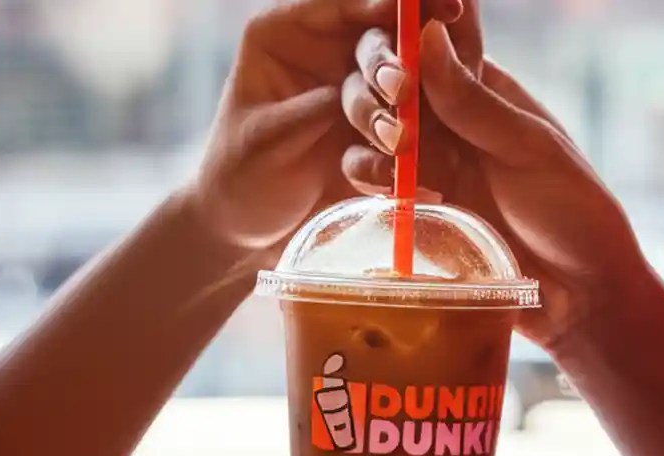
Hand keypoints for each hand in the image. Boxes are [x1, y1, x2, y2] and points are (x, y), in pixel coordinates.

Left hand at [192, 0, 465, 250]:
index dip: (387, 2)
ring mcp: (354, 88)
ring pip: (396, 85)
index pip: (342, 1)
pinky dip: (401, 153)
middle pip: (377, 37)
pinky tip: (395, 178)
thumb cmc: (238, 174)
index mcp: (285, 32)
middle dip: (392, 62)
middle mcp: (326, 51)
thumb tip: (363, 88)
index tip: (425, 12)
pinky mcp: (376, 127)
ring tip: (390, 144)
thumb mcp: (269, 138)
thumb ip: (316, 107)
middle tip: (396, 91)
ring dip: (398, 112)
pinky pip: (403, 130)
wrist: (246, 225)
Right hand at [342, 9, 650, 349]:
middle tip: (396, 114)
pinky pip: (368, 183)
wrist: (578, 295)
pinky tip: (402, 196)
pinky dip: (370, 181)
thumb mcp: (529, 150)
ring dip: (371, 133)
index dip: (403, 37)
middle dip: (377, 87)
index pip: (429, 43)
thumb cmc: (573, 211)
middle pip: (385, 81)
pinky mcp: (412, 207)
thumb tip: (427, 35)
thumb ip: (474, 101)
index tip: (399, 57)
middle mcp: (448, 120)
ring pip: (367, 129)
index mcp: (482, 89)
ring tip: (400, 154)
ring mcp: (426, 162)